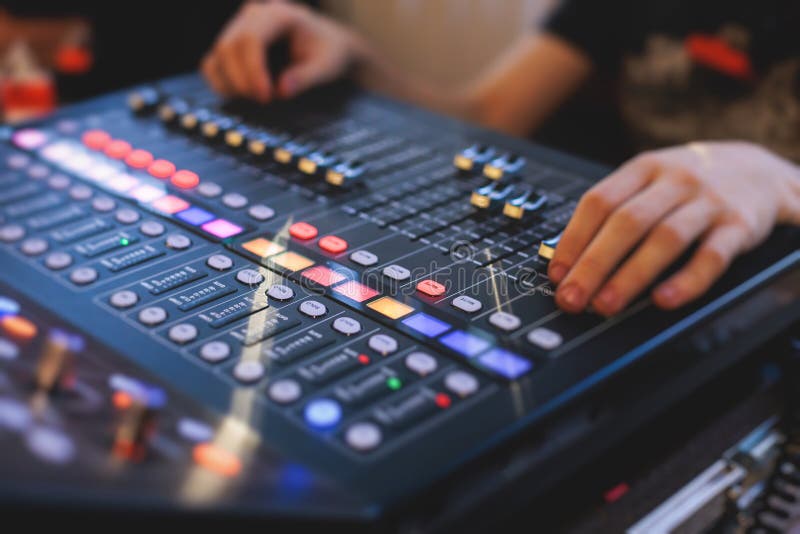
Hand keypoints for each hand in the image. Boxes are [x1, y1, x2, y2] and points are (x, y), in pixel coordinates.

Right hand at [201, 1, 362, 102]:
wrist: (327, 48)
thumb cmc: (329, 54)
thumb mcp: (328, 66)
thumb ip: (307, 77)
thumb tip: (282, 90)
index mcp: (279, 14)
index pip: (251, 39)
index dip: (253, 71)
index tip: (266, 97)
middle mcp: (253, 15)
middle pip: (228, 47)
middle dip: (242, 81)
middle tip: (265, 102)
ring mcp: (238, 28)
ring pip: (216, 57)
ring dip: (231, 85)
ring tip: (259, 99)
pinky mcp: (231, 46)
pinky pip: (212, 65)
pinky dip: (222, 84)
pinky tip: (245, 96)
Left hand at [548, 142, 799, 315]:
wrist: (761, 171)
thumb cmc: (688, 186)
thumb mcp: (649, 183)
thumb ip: (613, 213)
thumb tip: (566, 260)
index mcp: (643, 169)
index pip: (599, 202)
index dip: (573, 239)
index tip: (556, 274)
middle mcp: (674, 181)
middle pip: (626, 223)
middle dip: (593, 264)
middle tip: (572, 298)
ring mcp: (708, 201)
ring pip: (664, 238)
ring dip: (631, 276)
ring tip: (606, 304)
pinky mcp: (740, 226)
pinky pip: (712, 256)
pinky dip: (687, 280)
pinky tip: (663, 300)